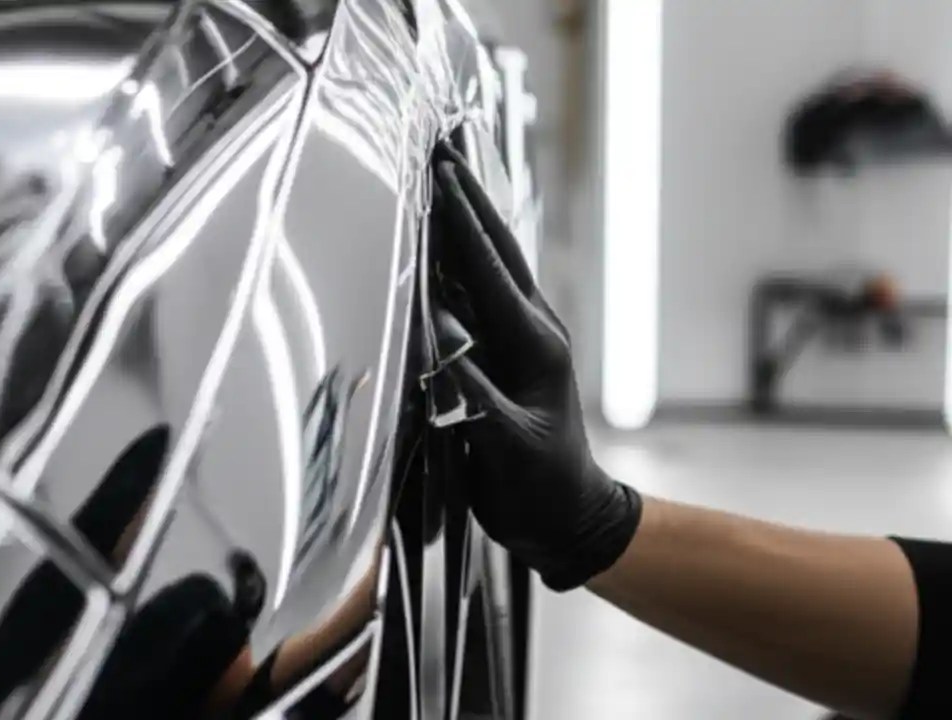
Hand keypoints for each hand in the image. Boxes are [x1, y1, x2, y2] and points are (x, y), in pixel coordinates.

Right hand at [429, 146, 640, 590]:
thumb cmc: (539, 487)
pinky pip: (483, 295)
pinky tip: (443, 246)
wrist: (570, 517)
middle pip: (497, 250)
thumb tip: (440, 344)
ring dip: (467, 221)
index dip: (462, 223)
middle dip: (469, 198)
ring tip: (442, 179)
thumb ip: (474, 395)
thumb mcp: (506, 448)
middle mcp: (532, 331)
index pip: (490, 271)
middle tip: (442, 149)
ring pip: (492, 267)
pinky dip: (462, 261)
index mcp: (534, 345)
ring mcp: (524, 340)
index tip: (439, 174)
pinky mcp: (511, 354)